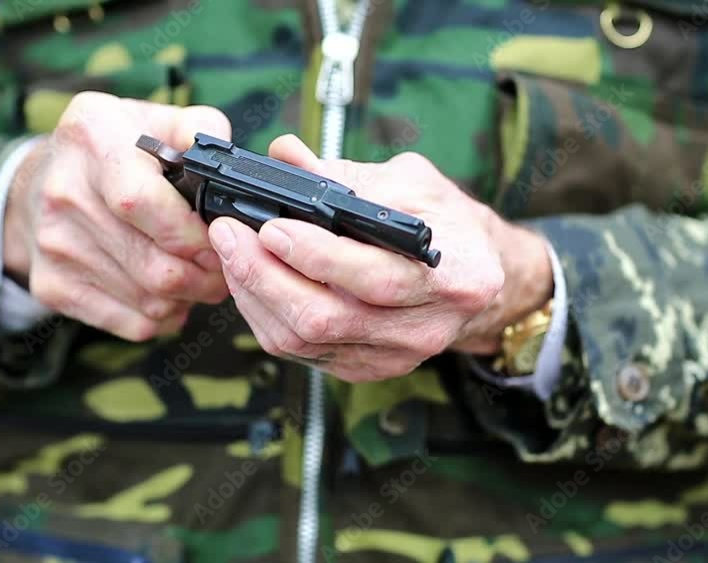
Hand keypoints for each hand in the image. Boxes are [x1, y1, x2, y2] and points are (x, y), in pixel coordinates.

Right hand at [2, 92, 229, 340]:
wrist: (42, 181)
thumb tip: (229, 167)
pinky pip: (132, 324)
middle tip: (224, 268)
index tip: (218, 239)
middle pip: (156, 266)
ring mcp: (53, 244)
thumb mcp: (157, 120)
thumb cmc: (118, 150)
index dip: (192, 234)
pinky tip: (171, 296)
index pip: (142, 202)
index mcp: (94, 137)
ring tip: (201, 278)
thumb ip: (200, 131)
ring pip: (151, 301)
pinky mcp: (52, 286)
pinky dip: (164, 318)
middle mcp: (64, 191)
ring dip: (190, 298)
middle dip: (206, 276)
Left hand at [207, 135, 551, 380]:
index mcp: (455, 279)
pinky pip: (298, 352)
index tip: (272, 227)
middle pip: (327, 319)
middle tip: (228, 234)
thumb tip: (285, 155)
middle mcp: (425, 328)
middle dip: (264, 275)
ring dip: (254, 294)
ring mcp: (392, 356)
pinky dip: (264, 314)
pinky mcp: (363, 368)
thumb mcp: (412, 183)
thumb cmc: (447, 224)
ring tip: (231, 250)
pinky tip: (250, 279)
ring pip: (303, 340)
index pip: (374, 278)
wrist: (478, 277)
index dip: (317, 256)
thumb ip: (348, 173)